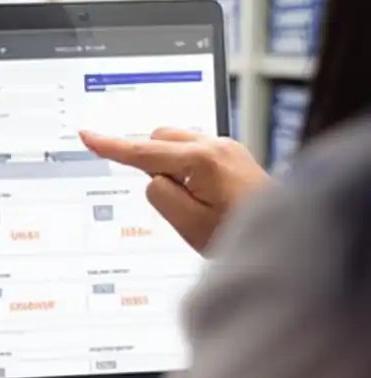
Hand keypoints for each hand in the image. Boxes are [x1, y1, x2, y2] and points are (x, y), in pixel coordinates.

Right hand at [81, 128, 272, 253]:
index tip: (87, 136)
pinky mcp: (234, 156)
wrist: (289, 241)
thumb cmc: (242, 236)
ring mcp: (228, 149)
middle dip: (150, 160)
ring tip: (194, 202)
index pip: (143, 152)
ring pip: (177, 143)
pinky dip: (187, 168)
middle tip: (170, 199)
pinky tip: (204, 196)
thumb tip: (153, 178)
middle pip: (160, 138)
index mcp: (203, 161)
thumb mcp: (189, 225)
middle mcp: (217, 147)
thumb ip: (160, 196)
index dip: (111, 146)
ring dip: (170, 165)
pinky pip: (195, 152)